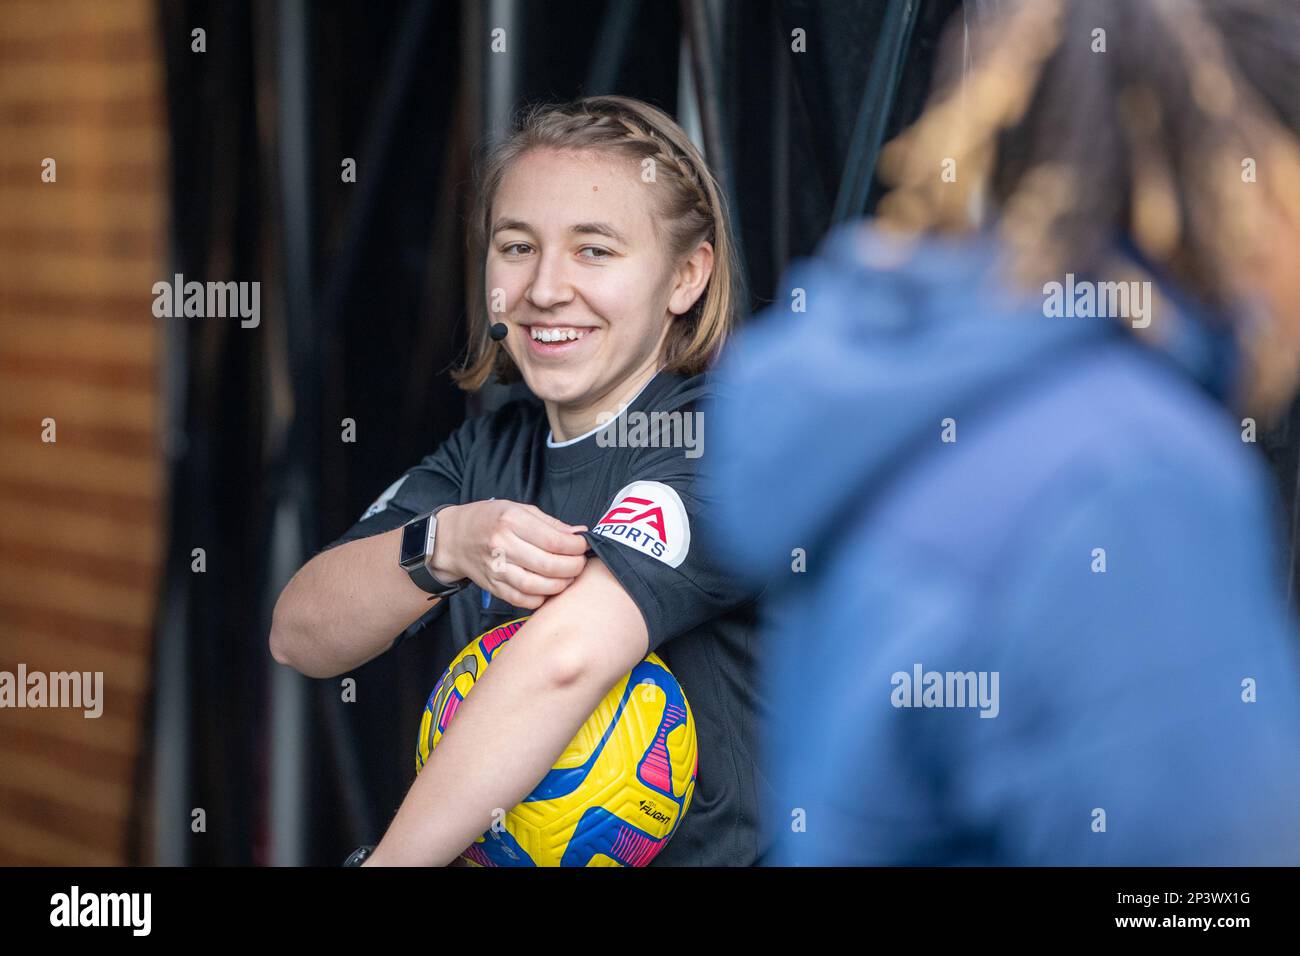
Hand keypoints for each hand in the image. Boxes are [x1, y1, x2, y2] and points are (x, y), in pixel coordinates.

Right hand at [431, 501, 588, 608]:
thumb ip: (550, 523)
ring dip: (560, 585)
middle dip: (573, 567)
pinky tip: (548, 590)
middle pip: (548, 565)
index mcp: (511, 521)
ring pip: (536, 586)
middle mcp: (502, 545)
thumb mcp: (518, 509)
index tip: (583, 546)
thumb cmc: (488, 520)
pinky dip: (540, 599)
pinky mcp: (492, 586)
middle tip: (580, 564)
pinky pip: (521, 600)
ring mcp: (496, 568)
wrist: (452, 538)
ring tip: (568, 578)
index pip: (553, 540)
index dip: (575, 546)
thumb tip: (579, 534)